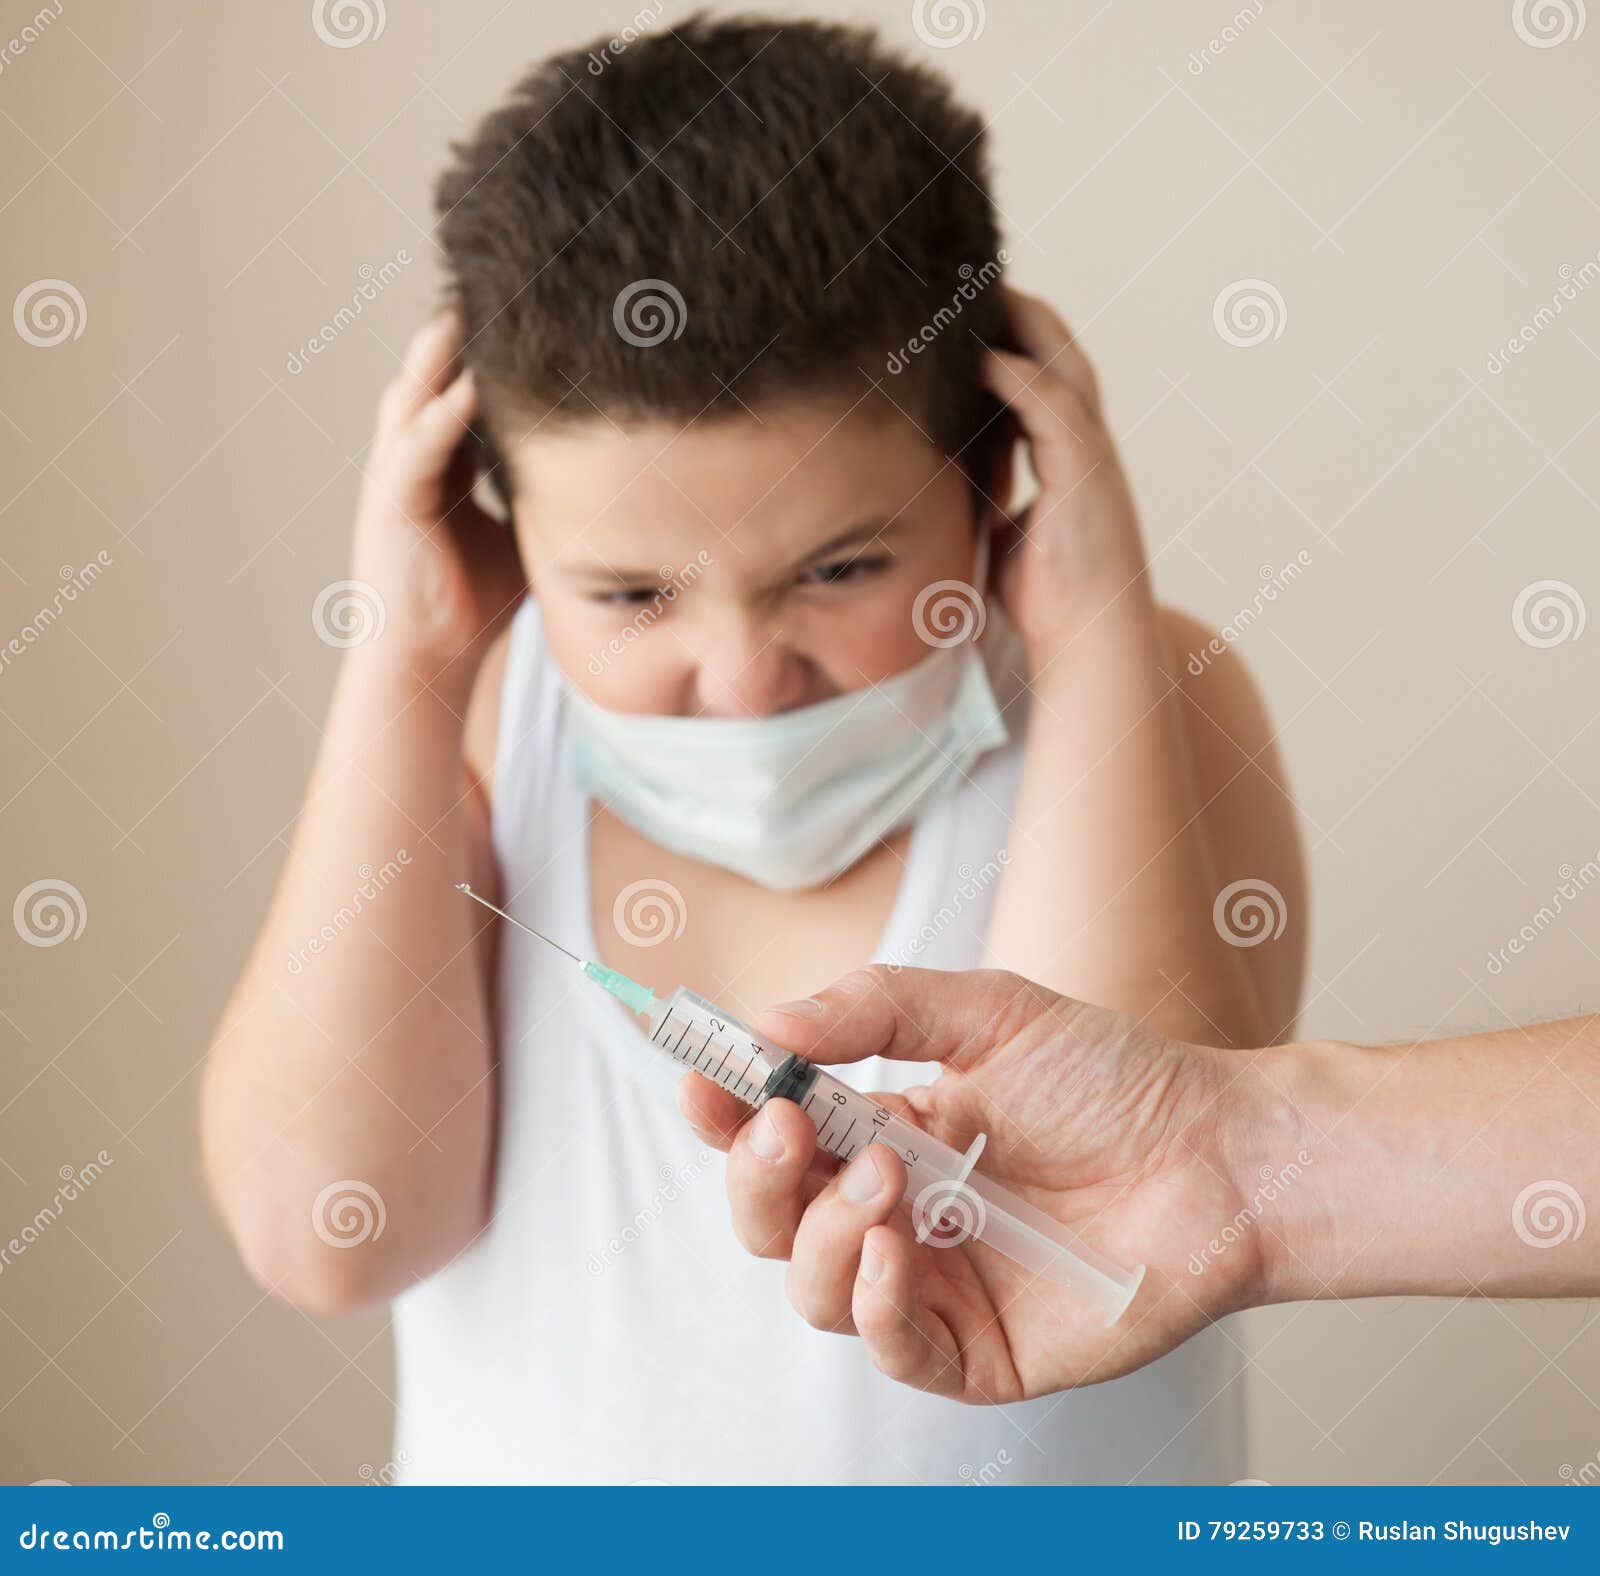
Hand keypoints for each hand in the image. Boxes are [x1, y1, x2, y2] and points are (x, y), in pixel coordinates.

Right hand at [350, 312, 524, 675]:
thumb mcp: (525, 533)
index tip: (542, 310)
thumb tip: (619, 479)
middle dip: (467, 329)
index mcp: (445, 458)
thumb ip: (551, 495)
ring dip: (447, 352)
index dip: (498, 349)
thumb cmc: (476, 601)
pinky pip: (415, 443)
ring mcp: (396, 472)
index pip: (469, 386)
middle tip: (510, 282)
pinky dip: (441, 411)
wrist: (432, 657)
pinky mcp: (389, 499)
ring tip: (482, 307)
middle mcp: (415, 453)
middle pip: (439, 373)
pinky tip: (471, 384)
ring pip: (418, 392)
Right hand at [676, 965, 1265, 1403]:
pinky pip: (889, 1346)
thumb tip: (768, 1024)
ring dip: (825, 1231)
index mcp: (882, 1132)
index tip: (695, 1072)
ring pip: (812, 1287)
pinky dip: (874, 1301)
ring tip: (888, 1176)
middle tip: (787, 1123)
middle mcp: (890, 1213)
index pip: (770, 1133)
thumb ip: (875, 1007)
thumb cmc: (1112, 1077)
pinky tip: (897, 1249)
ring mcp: (928, 1286)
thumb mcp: (988, 1010)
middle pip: (770, 1219)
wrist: (1219, 1153)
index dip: (722, 1109)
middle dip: (758, 1173)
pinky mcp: (974, 1351)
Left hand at [985, 287, 1150, 654]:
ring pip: (1056, 361)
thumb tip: (942, 488)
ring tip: (966, 295)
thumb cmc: (1047, 602)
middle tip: (960, 282)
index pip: (1039, 376)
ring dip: (1014, 324)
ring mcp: (1090, 453)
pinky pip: (1047, 403)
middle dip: (1014, 311)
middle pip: (1055, 349)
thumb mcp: (1004, 536)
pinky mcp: (1084, 470)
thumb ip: (986, 499)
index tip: (960, 318)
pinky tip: (972, 355)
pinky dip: (1011, 373)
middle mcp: (1084, 444)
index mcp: (1069, 457)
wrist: (1090, 645)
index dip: (1006, 340)